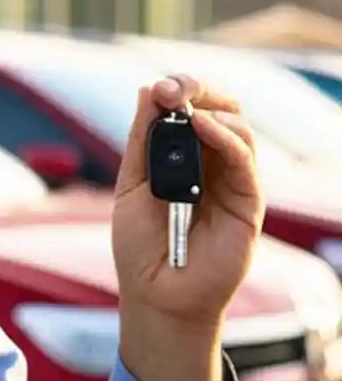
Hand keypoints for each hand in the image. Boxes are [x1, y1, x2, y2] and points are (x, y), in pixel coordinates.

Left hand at [112, 74, 265, 326]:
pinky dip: (226, 138)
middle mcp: (213, 166)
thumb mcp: (131, 184)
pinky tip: (203, 127)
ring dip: (213, 112)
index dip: (181, 91)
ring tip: (187, 110)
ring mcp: (232, 183)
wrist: (155, 294)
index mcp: (183, 158)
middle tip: (175, 88)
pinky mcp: (248, 204)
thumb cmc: (141, 245)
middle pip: (223, 112)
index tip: (160, 86)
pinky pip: (245, 162)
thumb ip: (143, 141)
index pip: (193, 111)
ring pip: (239, 131)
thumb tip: (148, 90)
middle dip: (200, 91)